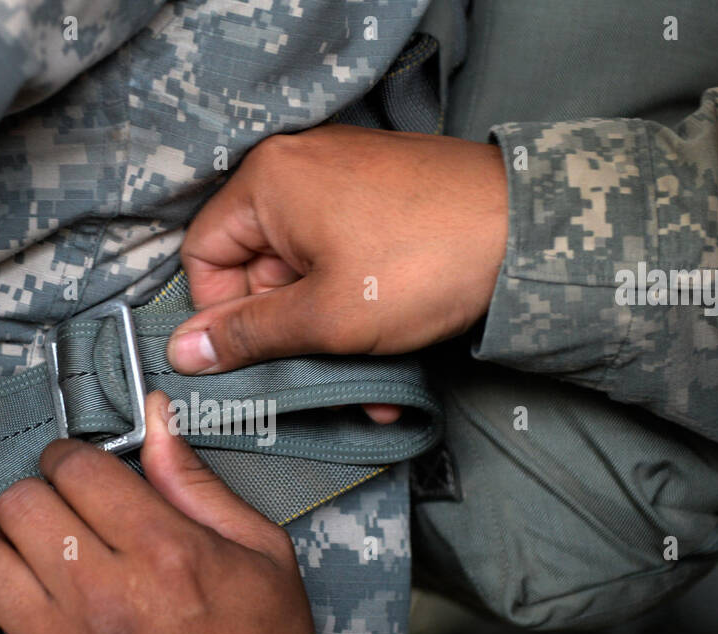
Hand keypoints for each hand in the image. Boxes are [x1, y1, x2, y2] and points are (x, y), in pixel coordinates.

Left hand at [0, 391, 318, 633]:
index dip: (73, 460)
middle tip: (56, 518)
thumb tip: (155, 420)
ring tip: (21, 561)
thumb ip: (196, 484)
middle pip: (21, 503)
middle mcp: (104, 595)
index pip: (75, 467)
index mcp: (162, 551)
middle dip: (37, 499)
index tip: (79, 474)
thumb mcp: (260, 554)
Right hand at [169, 123, 507, 374]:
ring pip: (306, 273)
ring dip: (328, 335)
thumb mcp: (324, 316)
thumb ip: (248, 335)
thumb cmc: (426, 262)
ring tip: (368, 381)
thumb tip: (183, 351)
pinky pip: (346, 258)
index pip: (203, 256)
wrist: (534, 230)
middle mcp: (300, 167)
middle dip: (287, 334)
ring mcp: (345, 179)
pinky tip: (389, 349)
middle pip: (256, 267)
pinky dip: (358, 305)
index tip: (251, 357)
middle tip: (317, 376)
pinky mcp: (383, 196)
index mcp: (268, 182)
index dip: (220, 316)